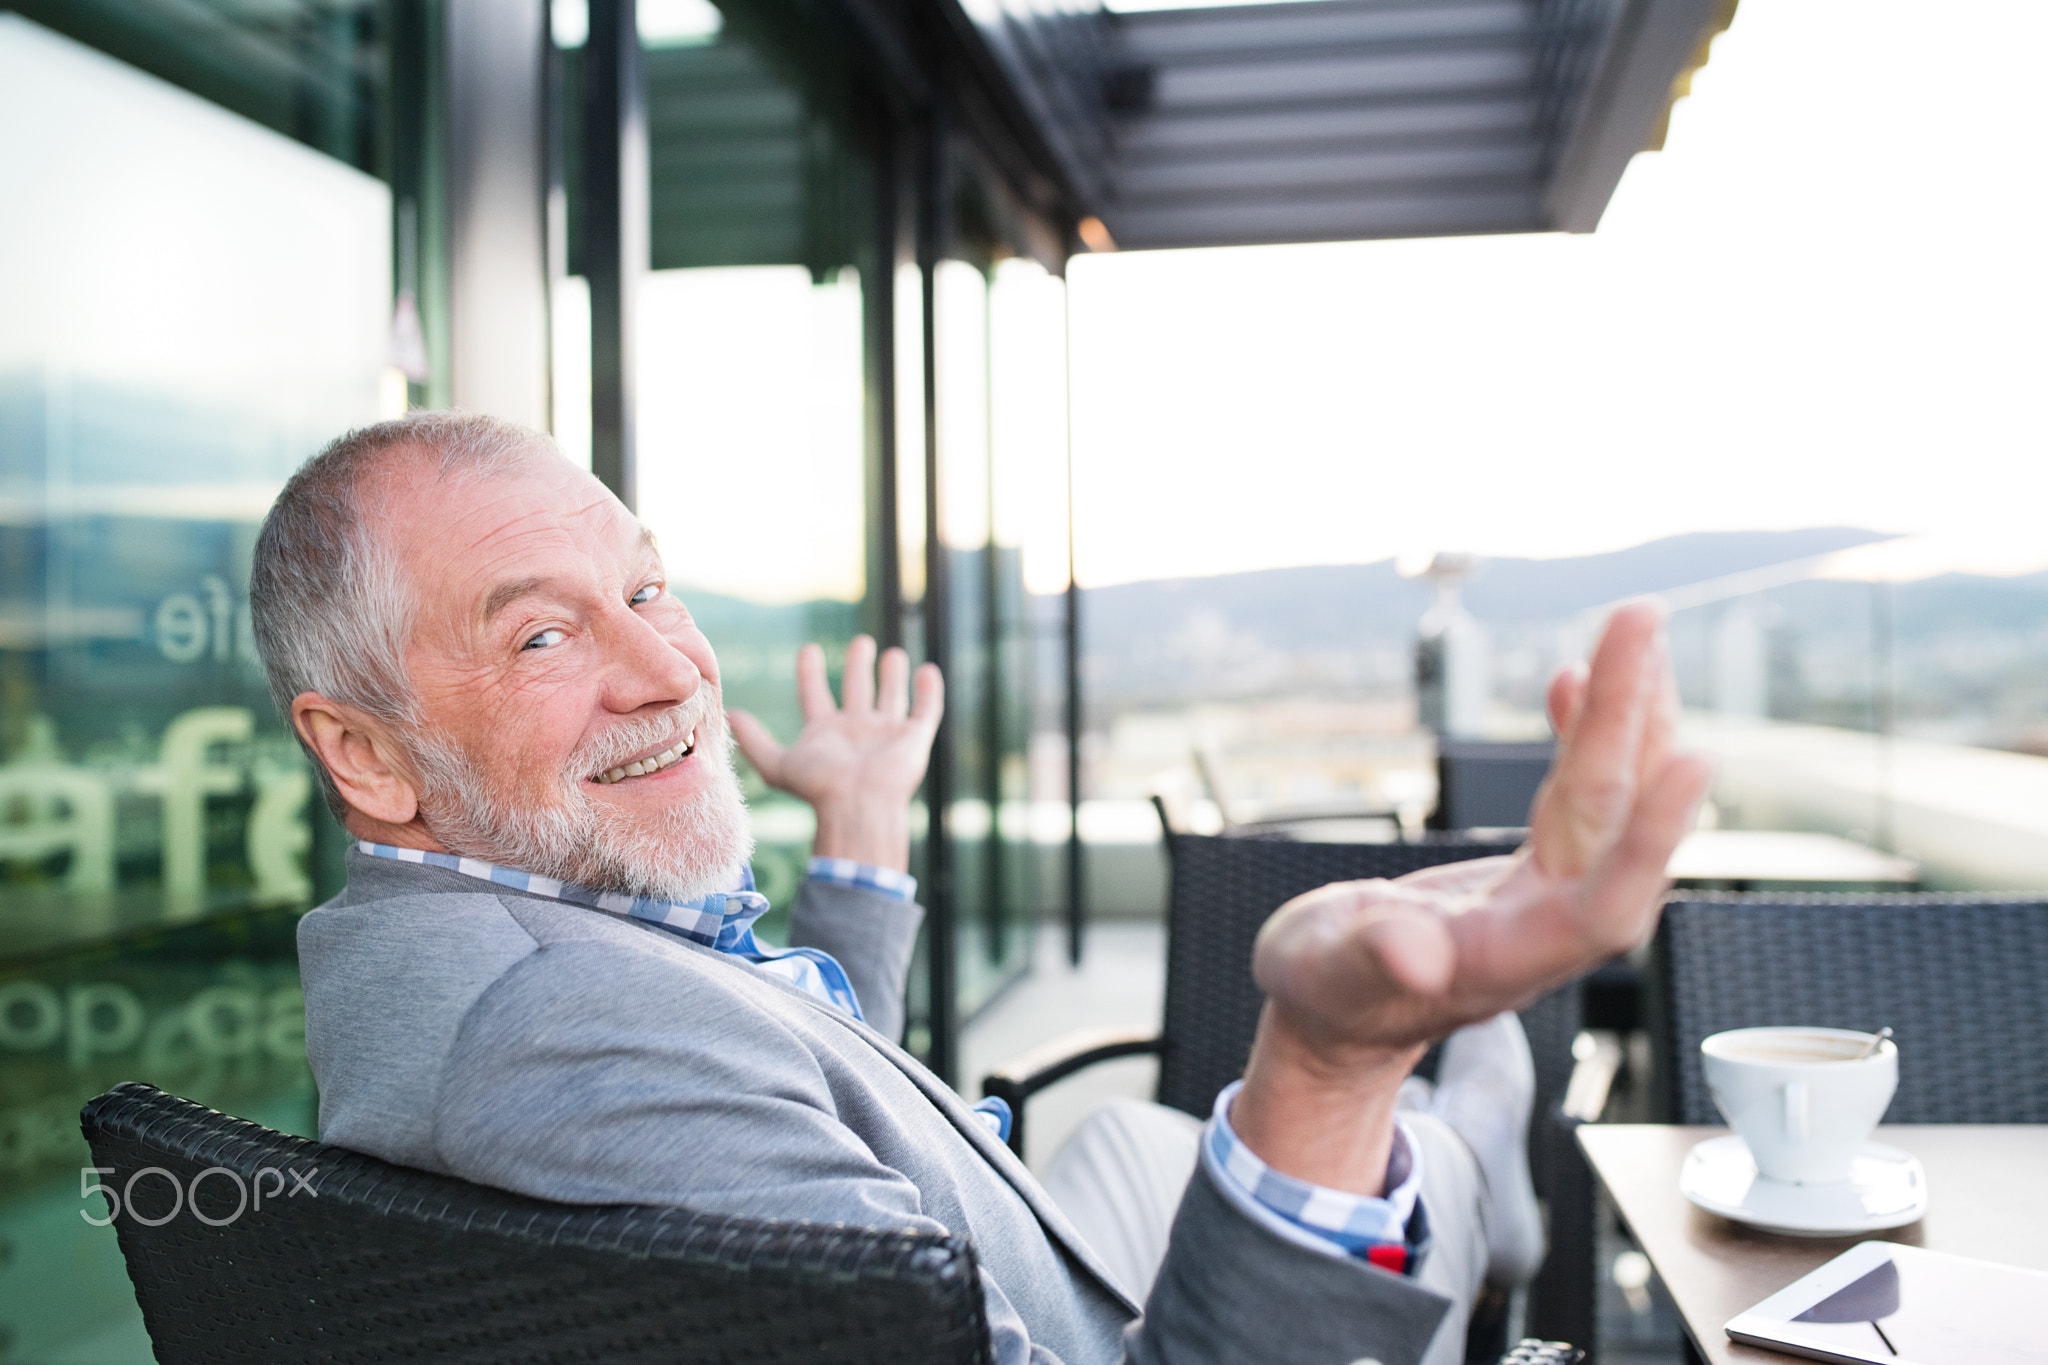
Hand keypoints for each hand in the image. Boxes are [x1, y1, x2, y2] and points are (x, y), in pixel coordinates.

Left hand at [728, 636, 942, 870]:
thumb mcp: (778, 764)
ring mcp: (886, 735)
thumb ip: (755, 741)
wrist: (859, 806)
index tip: (808, 650)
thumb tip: (729, 715)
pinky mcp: (914, 739)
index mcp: (826, 733)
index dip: (810, 674)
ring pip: (891, 697)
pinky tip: (928, 671)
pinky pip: (925, 711)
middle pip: (857, 692)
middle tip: (860, 643)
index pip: (815, 695)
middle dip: (858, 667)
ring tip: (892, 653)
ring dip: (892, 676)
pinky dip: (929, 692)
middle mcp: (856, 731)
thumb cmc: (819, 788)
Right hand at [1231, 601, 1710, 1190]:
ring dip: (1626, 711)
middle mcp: (1547, 928)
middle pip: (1612, 821)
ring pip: (1609, 798)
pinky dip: (1584, 733)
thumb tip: (1414, 954)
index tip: (1692, 759)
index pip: (1606, 904)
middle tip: (1638, 619)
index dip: (1651, 838)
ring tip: (1635, 626)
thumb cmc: (1324, 995)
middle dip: (1631, 718)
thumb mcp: (1323, 972)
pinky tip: (1575, 679)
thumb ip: (1370, 958)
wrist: (1337, 1013)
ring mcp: (1548, 897)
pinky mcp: (1535, 873)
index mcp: (1505, 959)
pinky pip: (1579, 795)